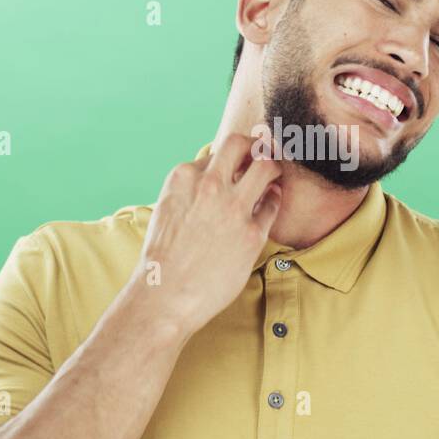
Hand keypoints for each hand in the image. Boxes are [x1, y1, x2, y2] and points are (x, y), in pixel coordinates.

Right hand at [128, 133, 282, 336]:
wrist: (165, 294)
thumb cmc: (164, 256)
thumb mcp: (168, 208)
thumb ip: (191, 189)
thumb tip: (214, 176)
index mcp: (184, 177)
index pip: (216, 153)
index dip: (228, 161)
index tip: (237, 167)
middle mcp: (209, 185)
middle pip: (242, 143)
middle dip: (254, 146)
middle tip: (261, 156)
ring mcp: (233, 207)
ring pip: (267, 165)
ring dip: (272, 167)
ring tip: (272, 176)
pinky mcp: (252, 233)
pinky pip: (273, 203)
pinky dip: (273, 199)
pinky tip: (269, 203)